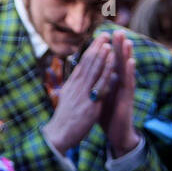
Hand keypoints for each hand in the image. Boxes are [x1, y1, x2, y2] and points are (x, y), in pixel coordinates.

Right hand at [41, 32, 114, 151]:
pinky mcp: (90, 102)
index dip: (90, 52)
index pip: (81, 65)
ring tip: (108, 41)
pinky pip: (101, 82)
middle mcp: (76, 87)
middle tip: (105, 34)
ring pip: (93, 69)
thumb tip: (73, 84)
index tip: (97, 41)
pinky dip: (106, 69)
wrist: (59, 136)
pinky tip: (112, 60)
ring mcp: (83, 93)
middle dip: (97, 47)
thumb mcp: (66, 102)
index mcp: (71, 86)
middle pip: (87, 63)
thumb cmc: (63, 122)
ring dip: (102, 54)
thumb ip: (72, 91)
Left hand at [97, 30, 139, 152]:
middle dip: (118, 47)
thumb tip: (88, 73)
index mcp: (111, 82)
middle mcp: (119, 84)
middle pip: (119, 62)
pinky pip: (129, 83)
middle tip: (118, 31)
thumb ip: (96, 84)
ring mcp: (125, 90)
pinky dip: (129, 72)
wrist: (116, 134)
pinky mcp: (128, 99)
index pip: (109, 63)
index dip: (108, 50)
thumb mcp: (99, 96)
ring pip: (126, 70)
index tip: (105, 34)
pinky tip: (131, 61)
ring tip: (127, 41)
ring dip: (126, 55)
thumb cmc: (107, 115)